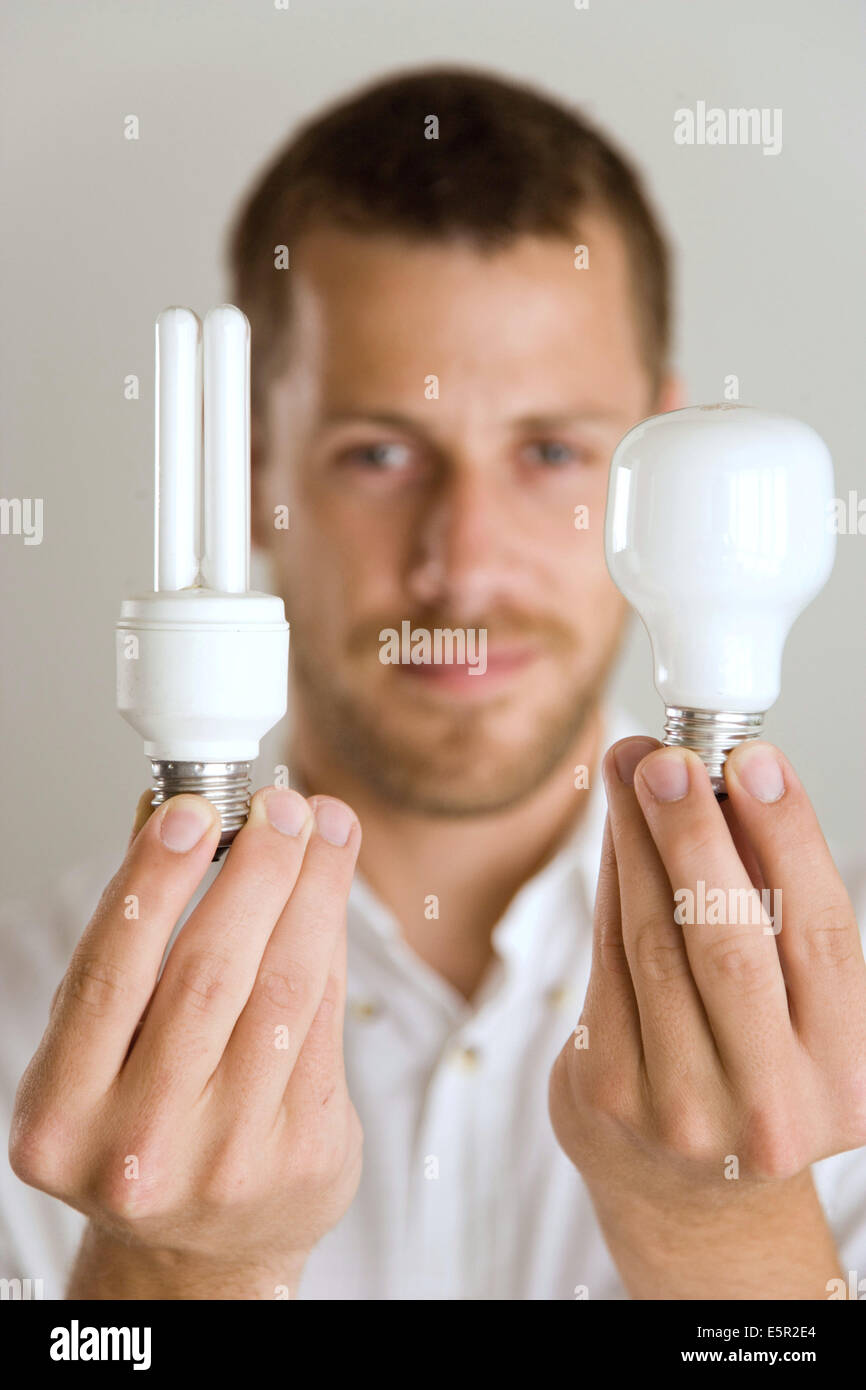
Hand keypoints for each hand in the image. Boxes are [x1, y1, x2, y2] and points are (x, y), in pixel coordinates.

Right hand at [9, 787, 362, 1298]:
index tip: (193, 810)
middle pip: (210, 972)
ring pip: (284, 988)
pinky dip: (332, 943)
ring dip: (313, 891)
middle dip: (257, 869)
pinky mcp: (304, 1155)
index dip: (156, 880)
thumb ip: (133, 945)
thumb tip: (174, 819)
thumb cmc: (140, 1122)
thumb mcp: (99, 1051)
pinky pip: (328, 1020)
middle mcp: (139, 1146)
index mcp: (63, 1116)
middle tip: (282, 805)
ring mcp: (229, 1159)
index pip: (111, 973)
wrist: (196, 1245)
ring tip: (324, 829)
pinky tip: (331, 896)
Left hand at [549, 737, 865, 1298]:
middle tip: (669, 757)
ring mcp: (679, 1107)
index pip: (818, 938)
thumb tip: (731, 784)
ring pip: (653, 941)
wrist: (693, 1193)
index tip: (754, 759)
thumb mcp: (802, 1017)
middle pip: (727, 941)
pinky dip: (611, 883)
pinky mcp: (605, 1090)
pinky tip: (617, 833)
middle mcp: (769, 1104)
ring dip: (639, 840)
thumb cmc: (757, 1077)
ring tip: (632, 769)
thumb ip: (778, 917)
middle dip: (693, 833)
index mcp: (842, 1080)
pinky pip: (605, 959)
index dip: (786, 837)